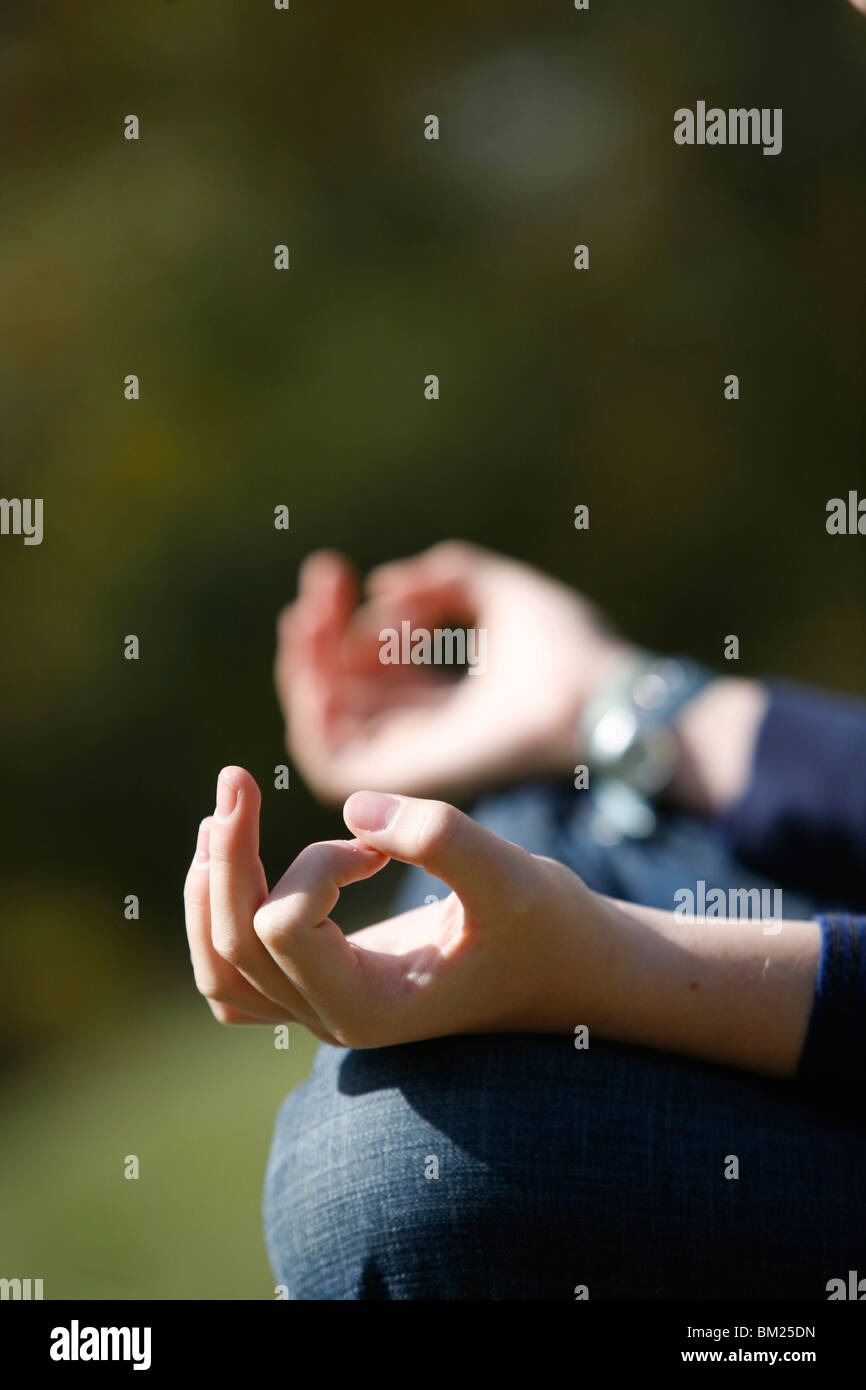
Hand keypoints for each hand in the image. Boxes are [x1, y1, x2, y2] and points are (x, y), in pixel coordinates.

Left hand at [183, 766, 618, 1047]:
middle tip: (236, 777)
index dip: (316, 865)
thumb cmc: (544, 924)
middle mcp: (332, 1018)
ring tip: (221, 815)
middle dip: (227, 855)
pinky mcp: (325, 985)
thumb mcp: (512, 874)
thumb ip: (440, 836)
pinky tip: (235, 863)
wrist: (568, 966)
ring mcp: (322, 1009)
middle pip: (234, 945)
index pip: (282, 927)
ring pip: (223, 968)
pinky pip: (239, 976)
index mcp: (368, 1007)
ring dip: (210, 888)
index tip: (378, 847)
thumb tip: (351, 808)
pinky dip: (220, 920)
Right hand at [275, 541, 633, 802]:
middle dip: (317, 634)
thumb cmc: (567, 649)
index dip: (341, 617)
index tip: (334, 572)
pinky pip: (331, 765)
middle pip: (341, 691)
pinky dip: (310, 718)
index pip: (369, 666)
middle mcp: (421, 733)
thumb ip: (447, 577)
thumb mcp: (502, 592)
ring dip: (304, 667)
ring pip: (326, 725)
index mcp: (445, 699)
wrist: (593, 695)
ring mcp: (411, 761)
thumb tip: (385, 585)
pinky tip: (318, 666)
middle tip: (321, 583)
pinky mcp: (406, 783)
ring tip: (309, 615)